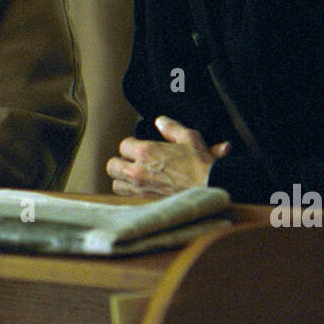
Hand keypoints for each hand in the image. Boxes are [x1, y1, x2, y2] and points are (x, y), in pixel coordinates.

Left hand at [107, 115, 230, 196]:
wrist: (210, 188)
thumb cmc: (200, 164)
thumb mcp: (188, 137)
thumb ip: (171, 128)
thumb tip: (160, 121)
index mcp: (146, 151)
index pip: (123, 145)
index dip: (131, 145)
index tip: (140, 148)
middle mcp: (138, 170)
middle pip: (113, 165)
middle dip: (121, 162)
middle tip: (131, 162)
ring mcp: (140, 188)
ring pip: (116, 184)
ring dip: (123, 179)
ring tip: (133, 176)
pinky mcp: (146, 202)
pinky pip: (127, 197)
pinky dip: (130, 193)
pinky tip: (140, 189)